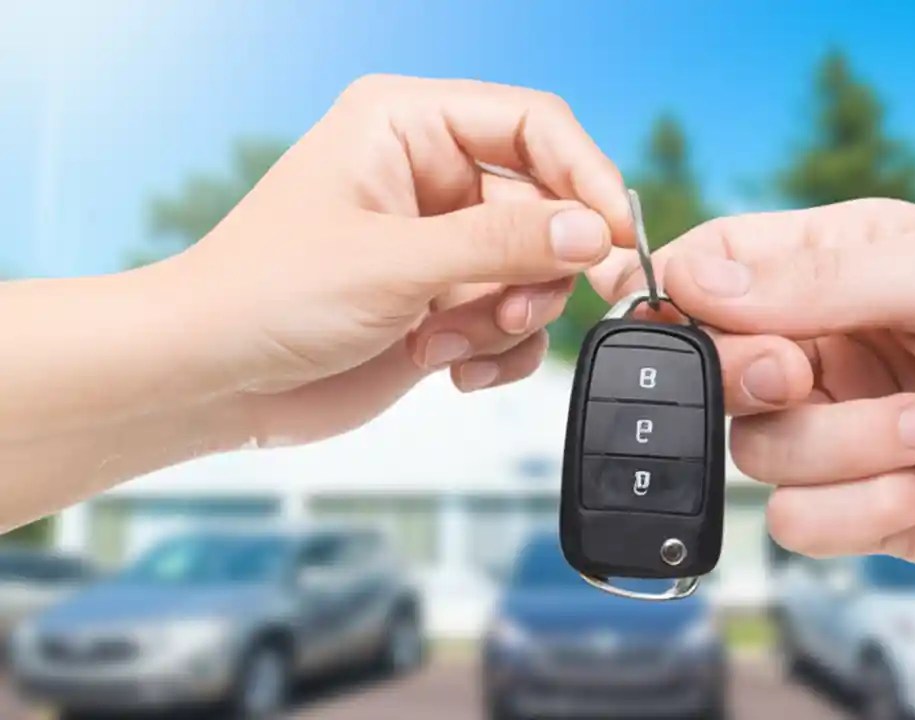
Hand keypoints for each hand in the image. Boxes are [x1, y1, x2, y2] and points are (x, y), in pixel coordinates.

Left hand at [163, 76, 631, 445]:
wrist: (211, 379)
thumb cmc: (265, 295)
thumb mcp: (394, 263)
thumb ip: (503, 242)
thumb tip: (594, 232)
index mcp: (408, 125)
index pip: (535, 125)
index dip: (586, 177)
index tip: (616, 237)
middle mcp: (431, 176)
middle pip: (548, 204)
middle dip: (538, 269)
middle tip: (518, 309)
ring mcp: (440, 243)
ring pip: (537, 270)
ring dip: (507, 318)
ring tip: (444, 343)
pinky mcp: (444, 301)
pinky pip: (515, 318)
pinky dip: (499, 350)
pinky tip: (449, 367)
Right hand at [592, 199, 914, 561]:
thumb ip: (814, 278)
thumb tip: (692, 279)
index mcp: (829, 270)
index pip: (710, 271)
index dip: (675, 296)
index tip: (672, 317)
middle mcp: (822, 350)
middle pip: (713, 375)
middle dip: (750, 379)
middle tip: (804, 371)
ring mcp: (840, 431)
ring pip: (756, 457)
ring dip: (840, 448)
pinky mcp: (865, 507)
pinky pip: (800, 525)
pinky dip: (860, 510)